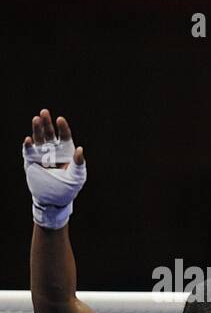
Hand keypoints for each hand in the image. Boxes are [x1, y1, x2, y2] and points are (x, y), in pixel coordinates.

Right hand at [23, 109, 85, 228]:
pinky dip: (28, 145)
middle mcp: (53, 150)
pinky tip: (28, 140)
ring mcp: (41, 154)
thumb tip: (80, 149)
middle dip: (47, 123)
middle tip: (44, 112)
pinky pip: (29, 151)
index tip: (60, 119)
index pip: (64, 136)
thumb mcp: (77, 176)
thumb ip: (79, 163)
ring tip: (36, 119)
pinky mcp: (31, 160)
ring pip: (38, 138)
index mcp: (66, 151)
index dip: (63, 128)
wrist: (54, 200)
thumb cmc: (68, 188)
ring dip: (37, 129)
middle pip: (50, 133)